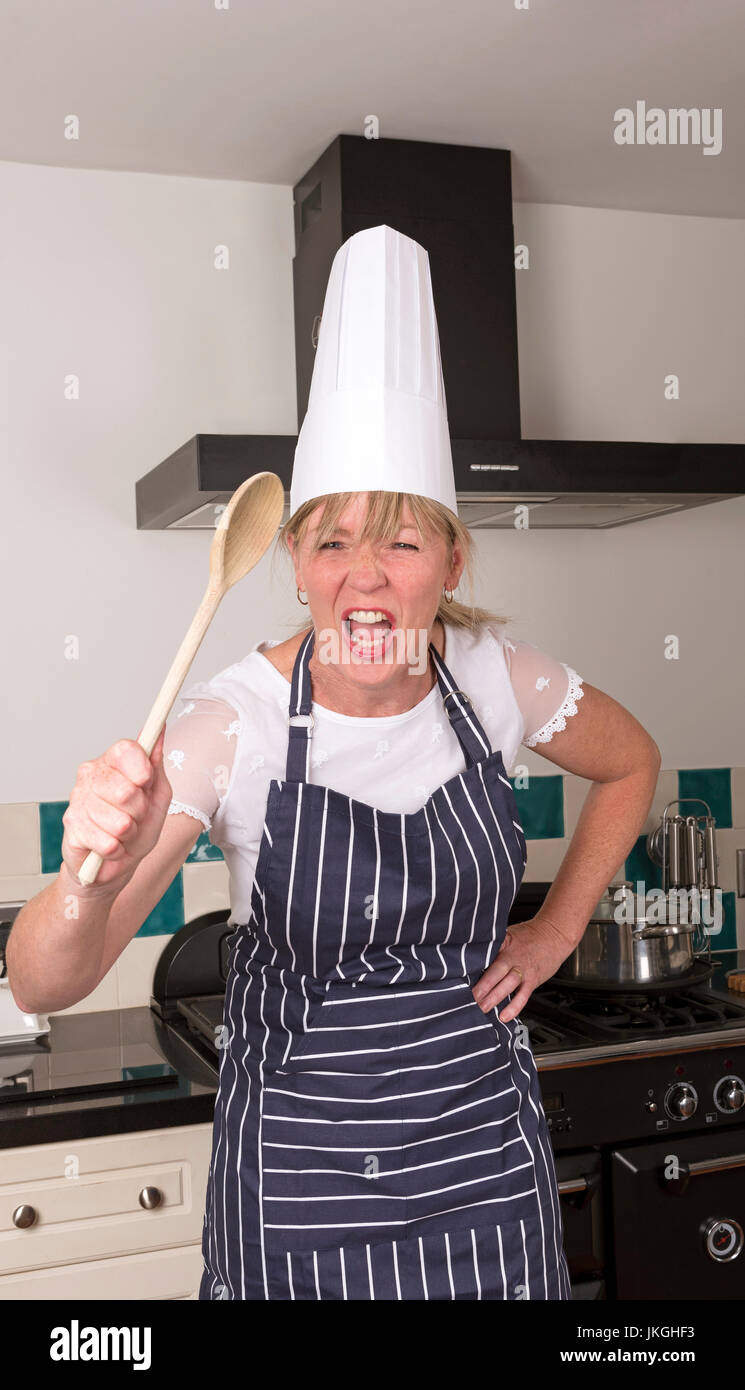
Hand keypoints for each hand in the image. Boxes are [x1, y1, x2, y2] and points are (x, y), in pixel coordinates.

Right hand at [62, 726, 171, 893]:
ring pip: (119, 821)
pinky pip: (108, 843)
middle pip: (126, 790)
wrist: (115, 863)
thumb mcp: (156, 796)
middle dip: (140, 811)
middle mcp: (90, 776)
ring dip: (129, 833)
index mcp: (111, 762)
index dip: (141, 767)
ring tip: (122, 833)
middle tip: (135, 815)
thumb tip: (159, 731)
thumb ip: (156, 765)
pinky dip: (117, 849)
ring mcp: (77, 801)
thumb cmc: (138, 827)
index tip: (146, 781)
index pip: (125, 749)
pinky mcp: (71, 828)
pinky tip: (110, 845)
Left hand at [472, 916, 576, 1022]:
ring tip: (482, 1008)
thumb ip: (492, 947)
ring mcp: (524, 969)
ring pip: (508, 984)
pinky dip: (514, 1006)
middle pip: (495, 971)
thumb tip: (470, 959)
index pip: (486, 954)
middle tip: (469, 998)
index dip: (473, 965)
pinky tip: (504, 1016)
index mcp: (503, 943)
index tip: (460, 975)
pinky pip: (523, 995)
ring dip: (494, 997)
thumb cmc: (528, 936)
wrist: (554, 935)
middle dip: (482, 986)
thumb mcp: (507, 934)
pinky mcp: (533, 979)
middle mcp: (513, 956)